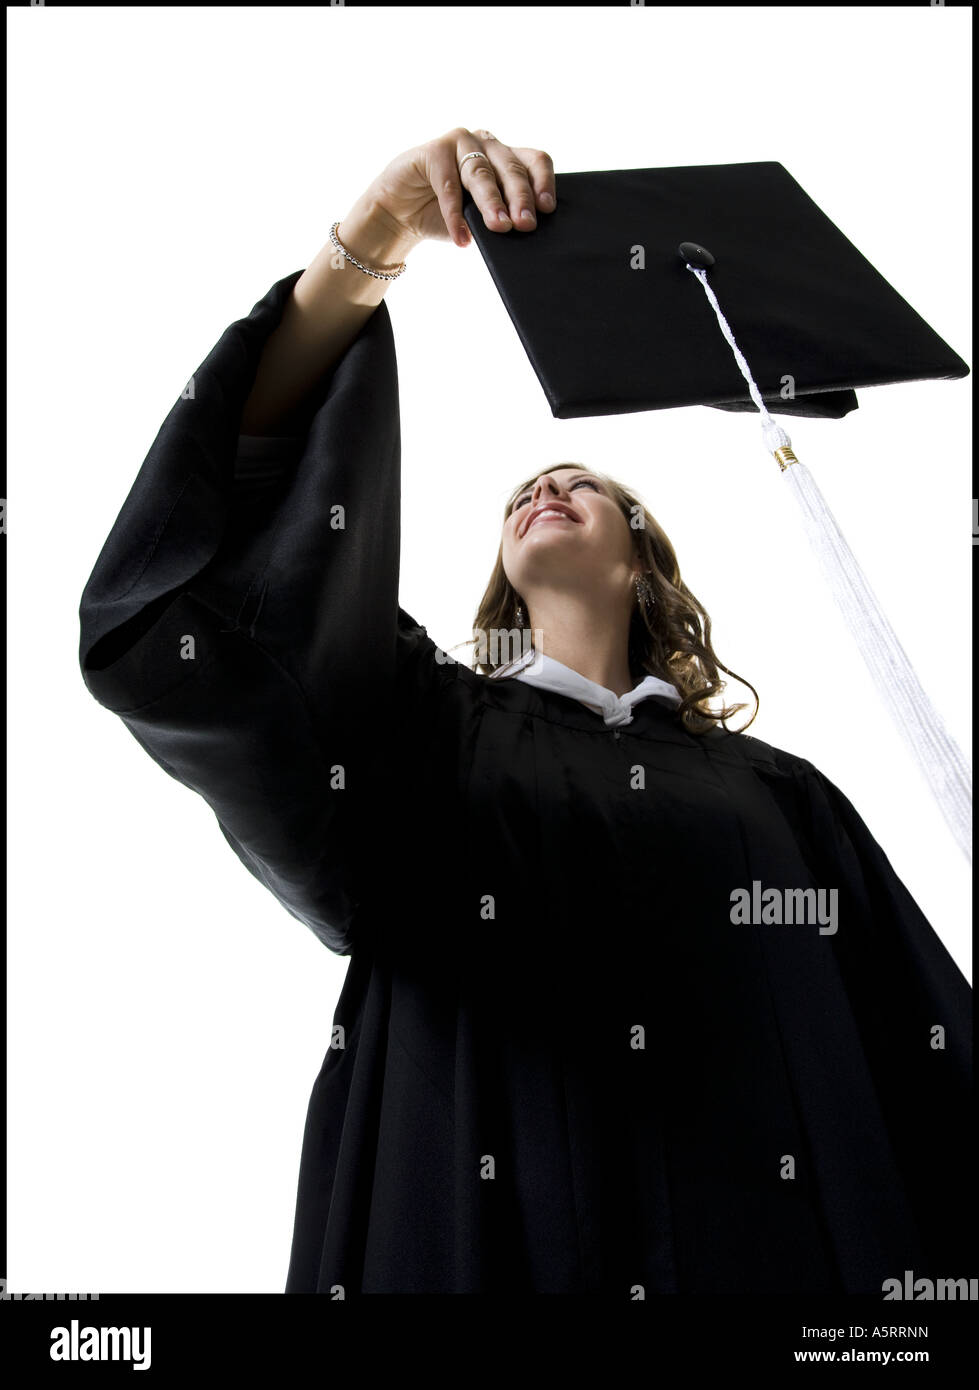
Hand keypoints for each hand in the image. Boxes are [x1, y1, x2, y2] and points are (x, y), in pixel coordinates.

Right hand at [363, 126, 555, 252]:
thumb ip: (500, 219)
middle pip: (510, 169)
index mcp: (507, 158)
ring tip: (499, 228)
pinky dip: (454, 214)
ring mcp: (460, 143)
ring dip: (491, 203)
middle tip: (525, 225)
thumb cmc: (448, 216)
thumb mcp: (480, 220)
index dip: (543, 182)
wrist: (403, 213)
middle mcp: (487, 145)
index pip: (535, 162)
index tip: (547, 209)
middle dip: (519, 199)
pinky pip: (448, 185)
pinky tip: (461, 237)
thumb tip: (523, 235)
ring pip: (481, 174)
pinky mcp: (433, 151)